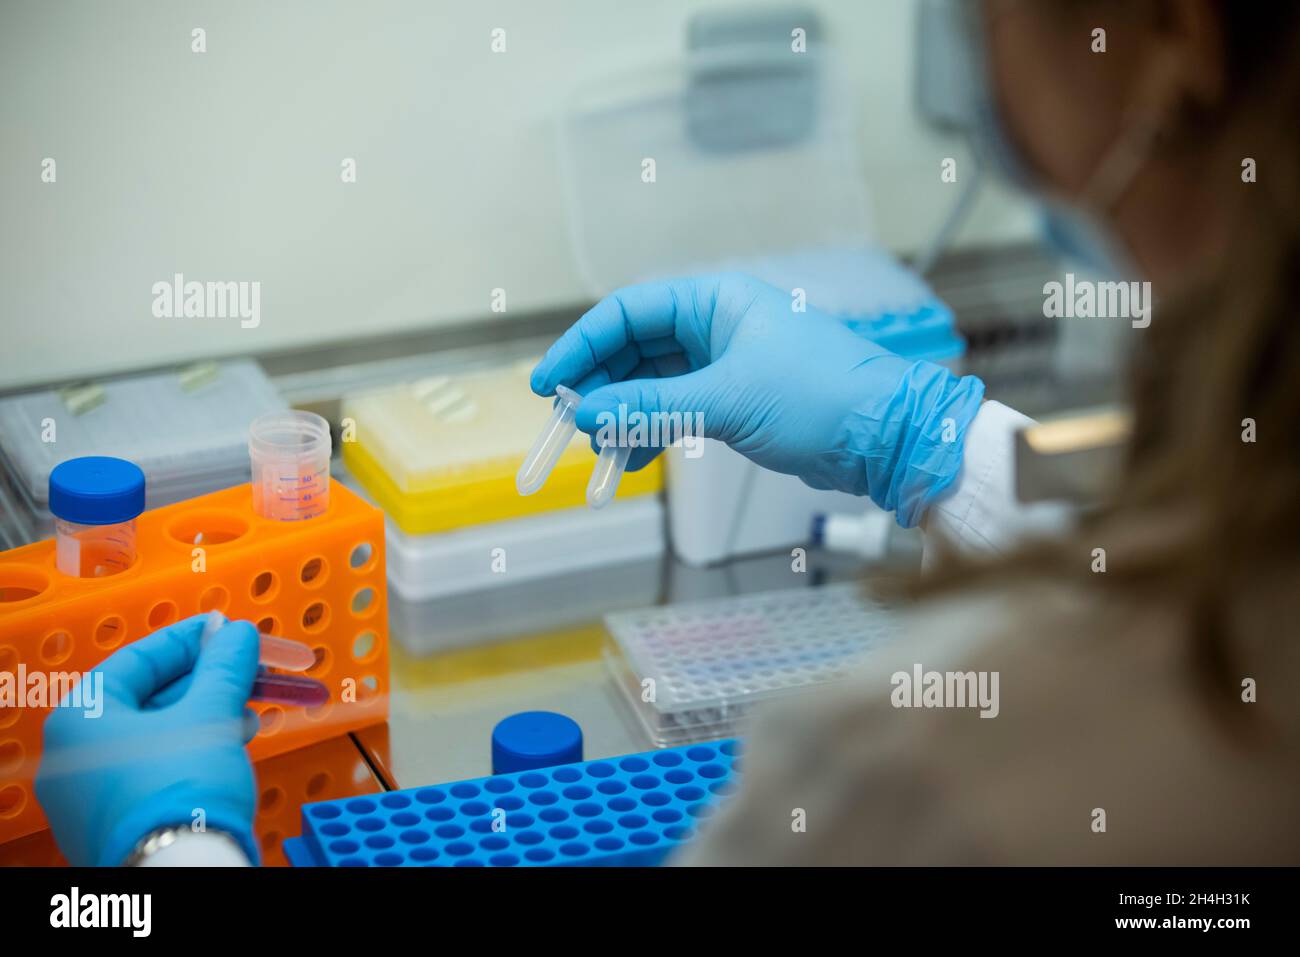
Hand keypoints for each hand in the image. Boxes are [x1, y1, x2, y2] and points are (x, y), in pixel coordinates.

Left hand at [36, 614, 260, 865]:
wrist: (181, 870)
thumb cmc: (183, 784)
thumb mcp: (211, 716)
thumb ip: (224, 668)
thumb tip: (239, 633)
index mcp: (80, 719)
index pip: (136, 660)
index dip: (189, 640)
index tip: (227, 630)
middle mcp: (72, 756)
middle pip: (147, 700)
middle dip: (206, 684)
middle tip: (247, 672)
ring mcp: (89, 795)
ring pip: (154, 737)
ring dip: (207, 718)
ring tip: (250, 714)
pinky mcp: (114, 824)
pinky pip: (153, 770)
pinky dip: (192, 752)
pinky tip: (231, 746)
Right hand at [530, 273, 984, 525]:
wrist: (887, 437)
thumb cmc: (819, 398)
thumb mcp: (726, 399)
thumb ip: (650, 407)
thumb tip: (586, 415)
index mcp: (715, 301)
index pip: (627, 313)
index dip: (582, 346)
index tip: (549, 384)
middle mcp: (715, 325)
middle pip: (633, 349)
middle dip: (600, 386)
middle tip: (569, 423)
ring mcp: (724, 364)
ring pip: (651, 384)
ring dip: (621, 414)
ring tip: (599, 449)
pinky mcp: (734, 401)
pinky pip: (673, 409)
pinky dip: (649, 431)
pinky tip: (631, 457)